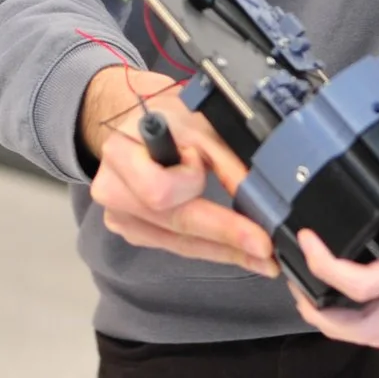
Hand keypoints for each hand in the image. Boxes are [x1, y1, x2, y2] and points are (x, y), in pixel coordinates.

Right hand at [81, 65, 277, 279]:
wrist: (141, 123)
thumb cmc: (170, 118)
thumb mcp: (200, 125)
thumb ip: (225, 160)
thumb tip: (257, 195)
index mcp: (120, 152)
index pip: (162, 191)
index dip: (205, 206)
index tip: (252, 229)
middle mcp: (112, 190)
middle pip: (174, 224)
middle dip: (224, 237)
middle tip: (266, 252)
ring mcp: (119, 216)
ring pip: (178, 244)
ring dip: (221, 250)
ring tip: (261, 258)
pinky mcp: (133, 231)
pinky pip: (175, 246)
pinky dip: (206, 248)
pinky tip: (232, 250)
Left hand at [289, 96, 378, 347]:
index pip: (362, 284)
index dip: (324, 265)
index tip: (309, 236)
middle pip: (363, 332)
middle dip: (322, 314)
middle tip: (298, 280)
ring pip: (378, 336)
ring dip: (342, 323)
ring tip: (317, 289)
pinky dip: (367, 315)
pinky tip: (357, 284)